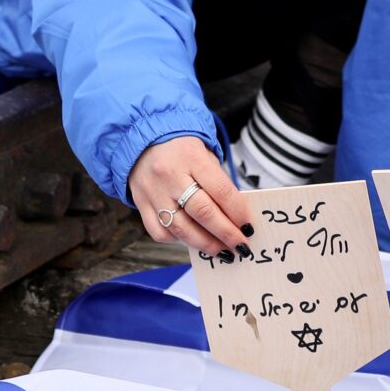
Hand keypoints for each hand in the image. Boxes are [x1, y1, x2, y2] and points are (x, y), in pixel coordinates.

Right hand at [128, 135, 255, 260]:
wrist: (142, 139)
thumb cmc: (181, 149)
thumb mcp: (204, 154)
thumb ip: (217, 182)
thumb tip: (235, 216)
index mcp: (191, 157)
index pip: (221, 190)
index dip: (238, 212)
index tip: (249, 227)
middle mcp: (170, 175)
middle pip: (203, 213)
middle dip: (226, 234)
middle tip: (241, 246)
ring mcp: (153, 192)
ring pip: (181, 228)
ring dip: (206, 244)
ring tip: (222, 251)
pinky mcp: (141, 204)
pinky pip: (160, 232)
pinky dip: (178, 240)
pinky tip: (191, 238)